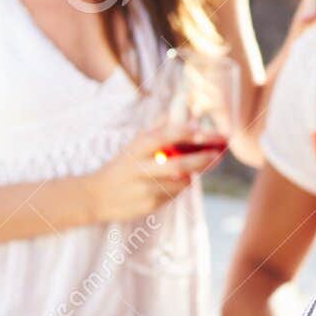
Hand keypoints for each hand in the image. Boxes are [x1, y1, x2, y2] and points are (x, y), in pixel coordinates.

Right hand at [84, 125, 222, 223]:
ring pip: (182, 182)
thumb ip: (158, 128)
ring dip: (194, 174)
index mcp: (138, 148)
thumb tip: (183, 110)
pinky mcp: (149, 205)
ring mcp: (146, 189)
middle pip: (179, 165)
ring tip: (200, 165)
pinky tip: (177, 181)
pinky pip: (175, 194)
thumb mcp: (134, 144)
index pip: (165, 136)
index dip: (187, 133)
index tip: (205, 131)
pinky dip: (181, 186)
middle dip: (203, 159)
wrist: (96, 196)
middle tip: (219, 153)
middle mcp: (141, 168)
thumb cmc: (122, 166)